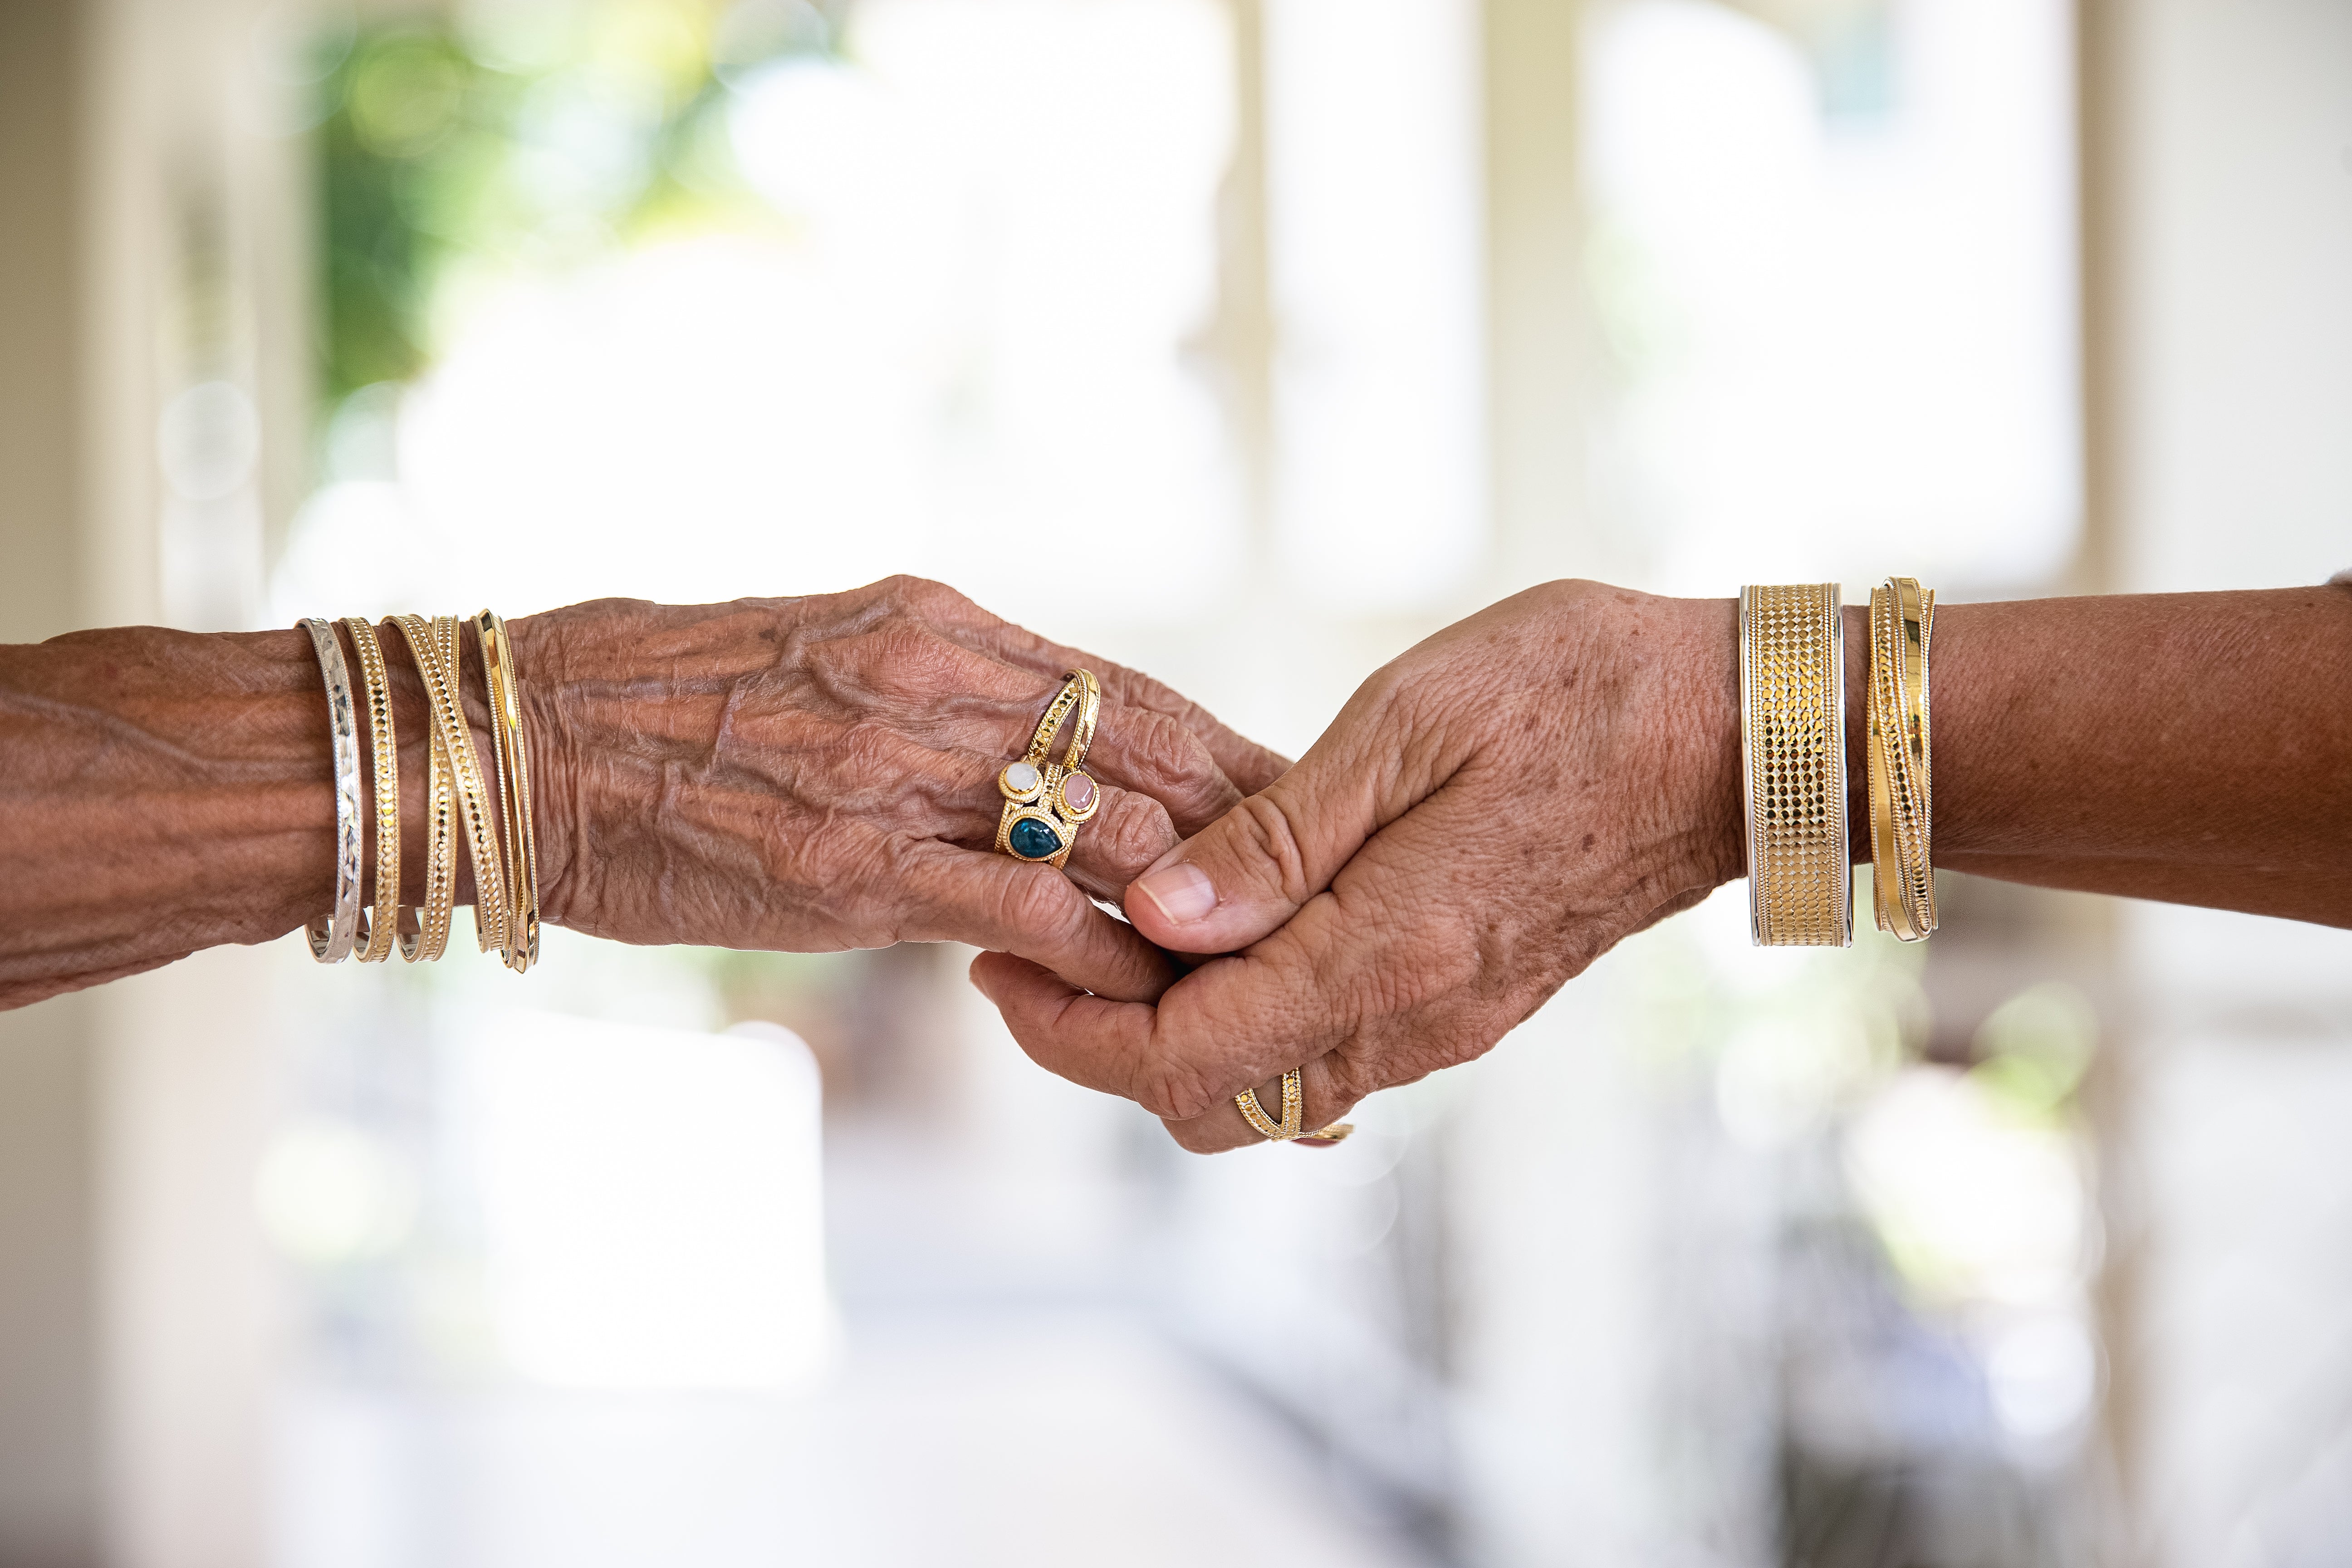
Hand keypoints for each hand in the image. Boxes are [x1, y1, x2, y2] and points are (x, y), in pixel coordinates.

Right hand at [519, 576, 1286, 1002]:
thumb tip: (1015, 745)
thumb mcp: (829, 659)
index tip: (1300, 800)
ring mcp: (899, 770)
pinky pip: (1020, 910)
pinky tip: (1142, 991)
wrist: (525, 738)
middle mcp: (938, 678)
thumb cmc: (666, 704)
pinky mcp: (852, 864)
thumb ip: (932, 697)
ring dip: (1193, 902)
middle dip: (1248, 828)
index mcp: (938, 623)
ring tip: (1257, 958)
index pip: (1132, 690)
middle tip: (1327, 887)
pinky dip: (1095, 953)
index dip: (1229, 753)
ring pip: (1107, 829)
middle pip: (1151, 753)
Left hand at [969, 580, 1745, 1148]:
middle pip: (1214, 1102)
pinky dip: (1249, 1015)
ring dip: (1175, 1031)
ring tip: (1118, 927)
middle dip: (1103, 1044)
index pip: (1186, 1059)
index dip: (1071, 1031)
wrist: (1738, 733)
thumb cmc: (1579, 691)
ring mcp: (1448, 1020)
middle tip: (1042, 943)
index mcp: (1388, 950)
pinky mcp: (1470, 999)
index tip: (1004, 959)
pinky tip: (1223, 927)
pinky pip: (1329, 1051)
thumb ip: (1279, 838)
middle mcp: (1415, 1015)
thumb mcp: (1408, 723)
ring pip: (1269, 1087)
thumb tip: (1165, 917)